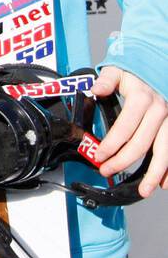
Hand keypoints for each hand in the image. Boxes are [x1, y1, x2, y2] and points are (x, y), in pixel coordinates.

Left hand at [91, 66, 167, 196]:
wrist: (155, 66)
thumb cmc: (134, 72)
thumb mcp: (117, 70)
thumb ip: (105, 80)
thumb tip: (95, 89)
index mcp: (141, 99)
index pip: (124, 128)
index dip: (111, 145)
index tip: (99, 156)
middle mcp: (159, 111)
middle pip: (142, 144)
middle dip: (123, 162)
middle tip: (108, 171)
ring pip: (164, 152)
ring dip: (154, 173)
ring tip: (144, 190)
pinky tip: (165, 182)